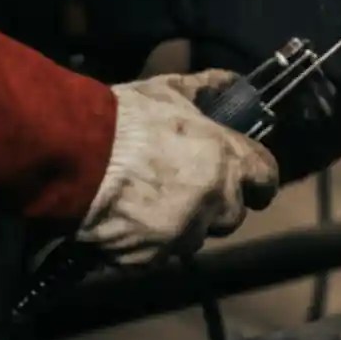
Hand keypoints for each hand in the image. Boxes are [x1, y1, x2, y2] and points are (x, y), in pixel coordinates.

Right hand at [75, 70, 278, 265]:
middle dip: (218, 206)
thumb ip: (208, 87)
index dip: (260, 181)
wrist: (74, 156)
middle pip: (234, 214)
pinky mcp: (152, 256)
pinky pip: (160, 255)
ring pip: (197, 237)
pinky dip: (148, 244)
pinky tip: (128, 222)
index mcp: (227, 159)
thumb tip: (235, 82)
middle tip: (190, 190)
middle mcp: (214, 200)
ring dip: (184, 226)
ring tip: (151, 205)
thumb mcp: (169, 91)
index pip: (266, 178)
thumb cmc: (124, 120)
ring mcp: (184, 232)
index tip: (254, 184)